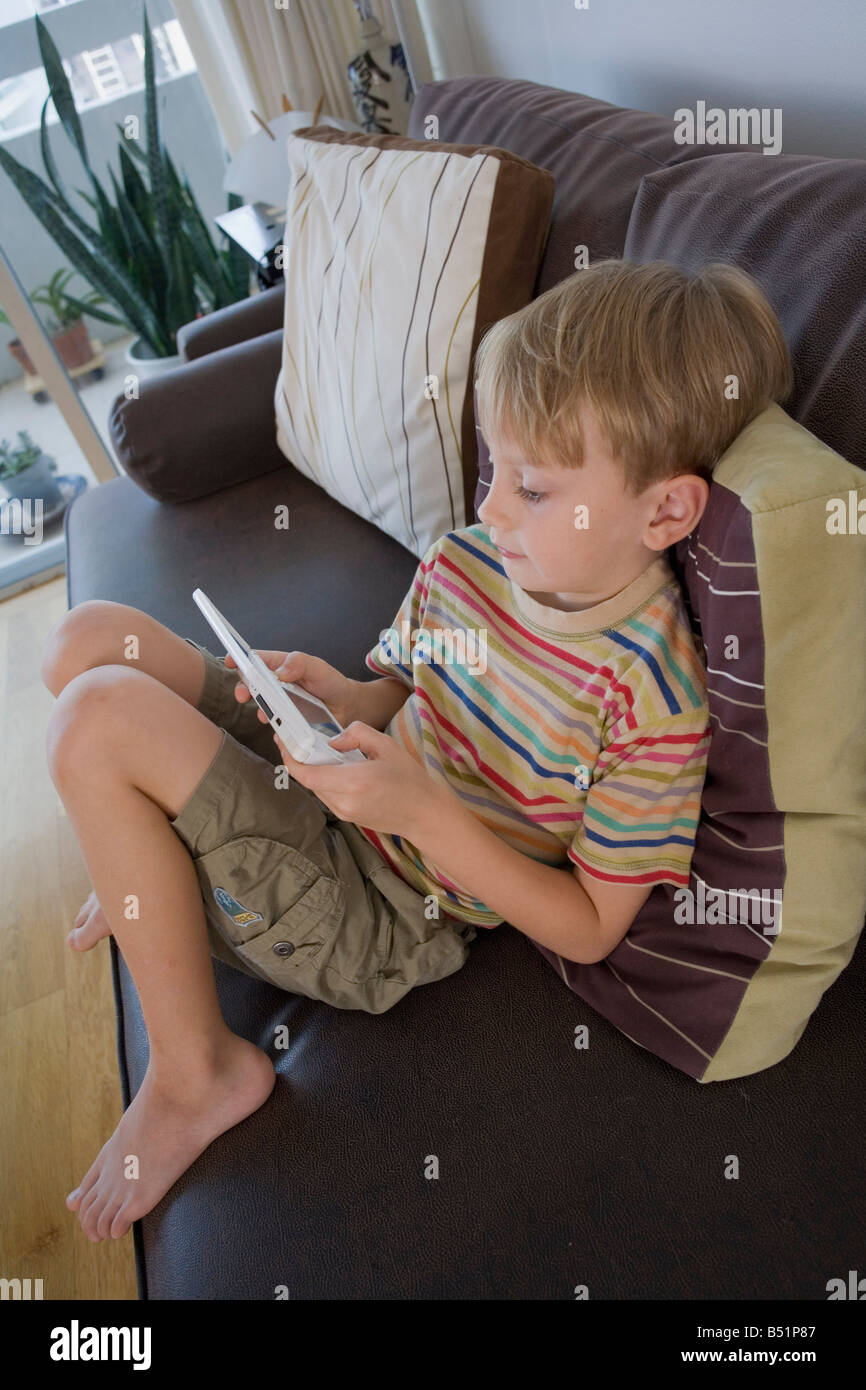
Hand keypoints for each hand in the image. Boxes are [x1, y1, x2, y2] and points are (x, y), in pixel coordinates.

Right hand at [226, 649, 357, 730]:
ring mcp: (280, 704)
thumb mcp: (318, 668)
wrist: (347, 708)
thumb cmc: (331, 682)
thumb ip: (299, 664)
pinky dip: (275, 729)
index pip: (256, 660)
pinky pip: (275, 726)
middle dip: (243, 689)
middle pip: (252, 684)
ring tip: (265, 715)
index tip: (231, 662)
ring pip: (261, 706)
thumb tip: (279, 671)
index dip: (241, 659)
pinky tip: (281, 732)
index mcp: (281, 667)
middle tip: (242, 696)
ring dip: (259, 710)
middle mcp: (276, 685)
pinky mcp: (286, 722)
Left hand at [273, 721, 440, 837]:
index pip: (306, 774)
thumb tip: (333, 740)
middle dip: (299, 760)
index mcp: (353, 782)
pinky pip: (327, 796)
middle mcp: (344, 802)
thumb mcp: (386, 745)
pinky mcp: (348, 818)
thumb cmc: (409, 779)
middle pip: (308, 781)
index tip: (283, 740)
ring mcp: (345, 813)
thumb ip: (356, 734)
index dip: (290, 757)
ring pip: (316, 789)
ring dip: (312, 771)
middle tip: (296, 740)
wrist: (424, 814)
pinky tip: (334, 768)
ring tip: (316, 752)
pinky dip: (324, 781)